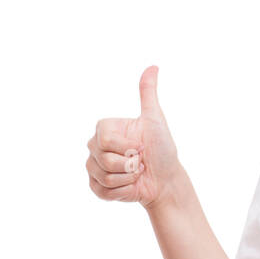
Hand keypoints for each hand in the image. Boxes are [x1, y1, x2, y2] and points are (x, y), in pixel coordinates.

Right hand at [86, 65, 181, 209]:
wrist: (166, 180)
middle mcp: (95, 146)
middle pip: (104, 159)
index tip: (142, 146)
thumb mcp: (155, 119)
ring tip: (136, 174)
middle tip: (141, 162)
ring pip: (104, 176)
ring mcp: (93, 167)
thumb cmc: (162, 149)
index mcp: (105, 129)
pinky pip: (101, 191)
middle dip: (130, 164)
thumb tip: (153, 66)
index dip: (128, 146)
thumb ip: (148, 93)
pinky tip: (130, 186)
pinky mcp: (96, 187)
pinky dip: (121, 192)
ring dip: (128, 179)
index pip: (106, 138)